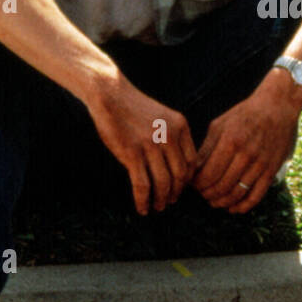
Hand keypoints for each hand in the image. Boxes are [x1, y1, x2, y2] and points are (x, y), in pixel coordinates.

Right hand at [85, 76, 196, 214]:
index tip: (180, 188)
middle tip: (170, 202)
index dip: (187, 180)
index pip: (192, 162)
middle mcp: (169, 136)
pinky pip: (142, 185)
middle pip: (180, 175)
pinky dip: (143, 200)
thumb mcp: (161, 117)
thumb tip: (176, 166)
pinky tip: (142, 208)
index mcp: (180, 126)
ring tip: (157, 208)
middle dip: (176, 193)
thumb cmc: (133, 107)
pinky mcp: (132, 153)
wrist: (109, 93)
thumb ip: (172, 137)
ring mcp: (151, 145)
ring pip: (163, 183)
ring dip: (161, 200)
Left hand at [192, 76, 301, 213]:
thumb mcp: (220, 124)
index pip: (209, 174)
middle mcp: (246, 154)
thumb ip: (206, 148)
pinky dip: (243, 206)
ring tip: (214, 200)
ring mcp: (261, 164)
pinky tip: (233, 208)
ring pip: (237, 194)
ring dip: (222, 202)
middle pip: (221, 186)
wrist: (278, 107)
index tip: (194, 185)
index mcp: (230, 141)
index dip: (198, 184)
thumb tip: (194, 171)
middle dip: (207, 194)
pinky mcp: (272, 170)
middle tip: (202, 194)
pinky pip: (256, 196)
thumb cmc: (244, 114)